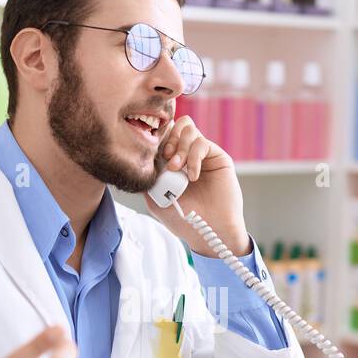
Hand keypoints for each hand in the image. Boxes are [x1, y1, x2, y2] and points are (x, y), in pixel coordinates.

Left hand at [149, 116, 250, 257]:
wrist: (208, 231)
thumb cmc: (184, 220)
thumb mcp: (156, 200)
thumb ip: (147, 179)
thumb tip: (139, 159)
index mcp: (173, 163)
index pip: (163, 137)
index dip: (157, 139)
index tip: (153, 154)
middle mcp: (188, 155)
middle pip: (176, 126)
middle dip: (168, 138)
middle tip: (166, 158)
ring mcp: (203, 155)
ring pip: (189, 129)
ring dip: (180, 147)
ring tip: (177, 168)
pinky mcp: (217, 157)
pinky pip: (202, 143)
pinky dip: (194, 158)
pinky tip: (192, 177)